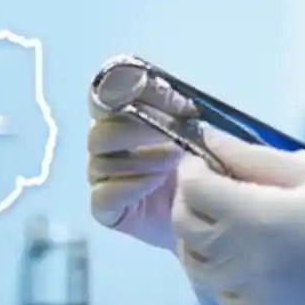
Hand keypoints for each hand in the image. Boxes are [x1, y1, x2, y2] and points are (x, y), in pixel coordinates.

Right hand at [87, 67, 194, 251]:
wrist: (204, 210)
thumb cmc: (197, 162)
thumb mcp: (196, 131)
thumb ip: (180, 112)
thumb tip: (179, 100)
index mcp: (119, 116)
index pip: (106, 95)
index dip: (132, 94)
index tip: (170, 100)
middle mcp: (104, 145)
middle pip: (100, 131)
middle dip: (139, 130)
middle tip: (174, 135)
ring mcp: (100, 177)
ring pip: (103, 163)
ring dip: (143, 158)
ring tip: (175, 161)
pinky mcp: (104, 208)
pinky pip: (104, 195)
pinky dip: (132, 186)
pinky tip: (157, 182)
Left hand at [170, 131, 304, 304]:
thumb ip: (253, 157)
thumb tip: (209, 138)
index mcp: (259, 218)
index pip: (194, 190)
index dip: (193, 170)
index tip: (206, 161)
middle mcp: (246, 262)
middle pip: (185, 228)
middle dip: (190, 201)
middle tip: (214, 186)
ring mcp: (252, 296)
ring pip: (196, 264)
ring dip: (200, 238)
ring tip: (230, 219)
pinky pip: (220, 293)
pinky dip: (221, 271)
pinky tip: (250, 254)